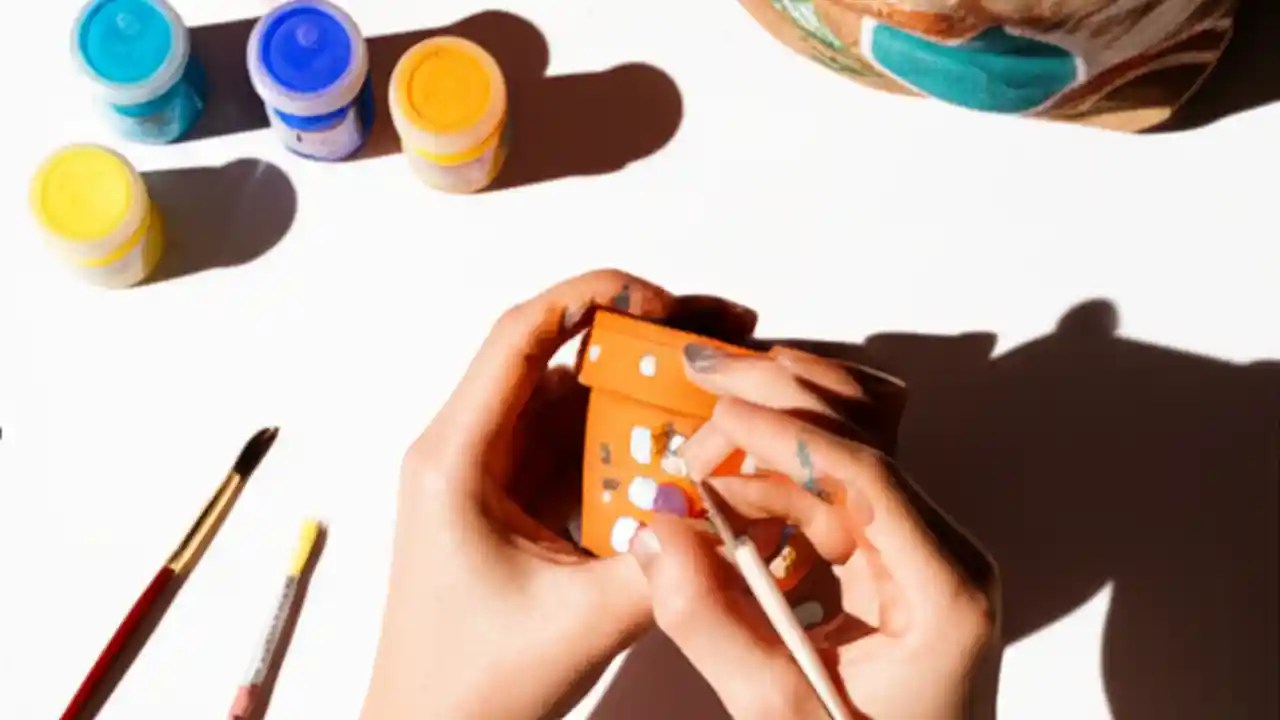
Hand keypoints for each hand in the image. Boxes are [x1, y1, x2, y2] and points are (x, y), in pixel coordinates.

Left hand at [361, 270, 683, 718]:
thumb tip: (741, 512)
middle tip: (717, 332)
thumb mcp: (581, 621)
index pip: (520, 338)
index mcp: (457, 459)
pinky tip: (683, 443)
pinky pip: (577, 452)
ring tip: (714, 380)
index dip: (593, 300)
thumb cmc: (468, 686)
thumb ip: (669, 565)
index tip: (662, 300)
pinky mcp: (515, 508)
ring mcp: (492, 480)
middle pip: (558, 363)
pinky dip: (628, 441)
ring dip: (638, 392)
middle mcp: (469, 453)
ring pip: (572, 406)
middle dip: (638, 340)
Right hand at [628, 346, 999, 719]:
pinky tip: (720, 492)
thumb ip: (713, 624)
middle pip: (861, 442)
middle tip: (701, 380)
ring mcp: (913, 558)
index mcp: (943, 588)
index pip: (868, 472)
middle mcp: (938, 556)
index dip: (785, 428)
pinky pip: (825, 503)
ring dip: (766, 443)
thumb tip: (655, 535)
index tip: (715, 408)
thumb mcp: (782, 714)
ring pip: (840, 461)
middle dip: (776, 404)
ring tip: (697, 445)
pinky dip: (769, 488)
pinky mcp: (882, 570)